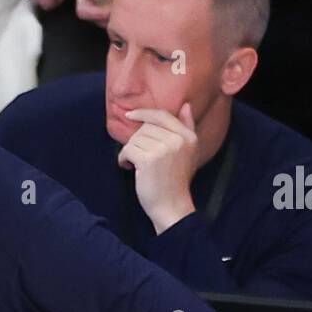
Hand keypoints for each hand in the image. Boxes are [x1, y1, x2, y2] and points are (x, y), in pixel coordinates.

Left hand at [117, 103, 198, 233]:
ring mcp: (164, 149)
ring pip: (135, 139)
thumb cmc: (175, 181)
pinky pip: (128, 149)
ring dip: (130, 151)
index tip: (130, 115)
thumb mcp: (188, 152)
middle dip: (137, 140)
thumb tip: (186, 105)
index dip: (144, 113)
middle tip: (138, 156)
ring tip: (135, 164)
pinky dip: (123, 158)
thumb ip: (187, 127)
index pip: (162, 115)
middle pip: (145, 128)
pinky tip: (128, 167)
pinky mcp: (149, 159)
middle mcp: (178, 140)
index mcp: (188, 136)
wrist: (172, 206)